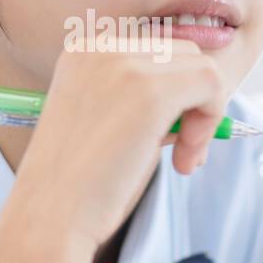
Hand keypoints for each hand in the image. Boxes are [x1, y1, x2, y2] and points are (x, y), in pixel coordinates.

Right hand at [8, 41, 228, 252]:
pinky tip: (184, 158)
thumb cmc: (79, 181)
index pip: (156, 49)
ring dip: (205, 115)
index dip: (175, 91)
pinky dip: (211, 121)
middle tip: (182, 151)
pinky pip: (211, 84)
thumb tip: (196, 101)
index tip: (169, 135)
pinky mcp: (150, 90)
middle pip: (182, 52)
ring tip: (183, 158)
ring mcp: (124, 64)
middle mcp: (101, 47)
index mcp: (84, 50)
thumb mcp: (108, 122)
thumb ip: (146, 100)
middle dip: (194, 101)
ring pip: (202, 67)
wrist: (51, 215)